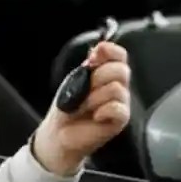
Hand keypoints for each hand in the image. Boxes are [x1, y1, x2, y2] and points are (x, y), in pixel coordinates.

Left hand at [33, 41, 130, 175]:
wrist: (59, 132)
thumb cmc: (67, 106)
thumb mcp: (74, 80)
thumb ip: (88, 65)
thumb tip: (98, 49)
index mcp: (107, 73)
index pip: (119, 55)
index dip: (110, 52)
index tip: (93, 58)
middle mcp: (118, 86)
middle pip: (120, 70)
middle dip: (97, 78)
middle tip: (83, 91)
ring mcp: (121, 103)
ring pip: (116, 89)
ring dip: (94, 98)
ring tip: (84, 108)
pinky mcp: (121, 120)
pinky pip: (118, 108)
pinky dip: (103, 110)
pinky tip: (95, 116)